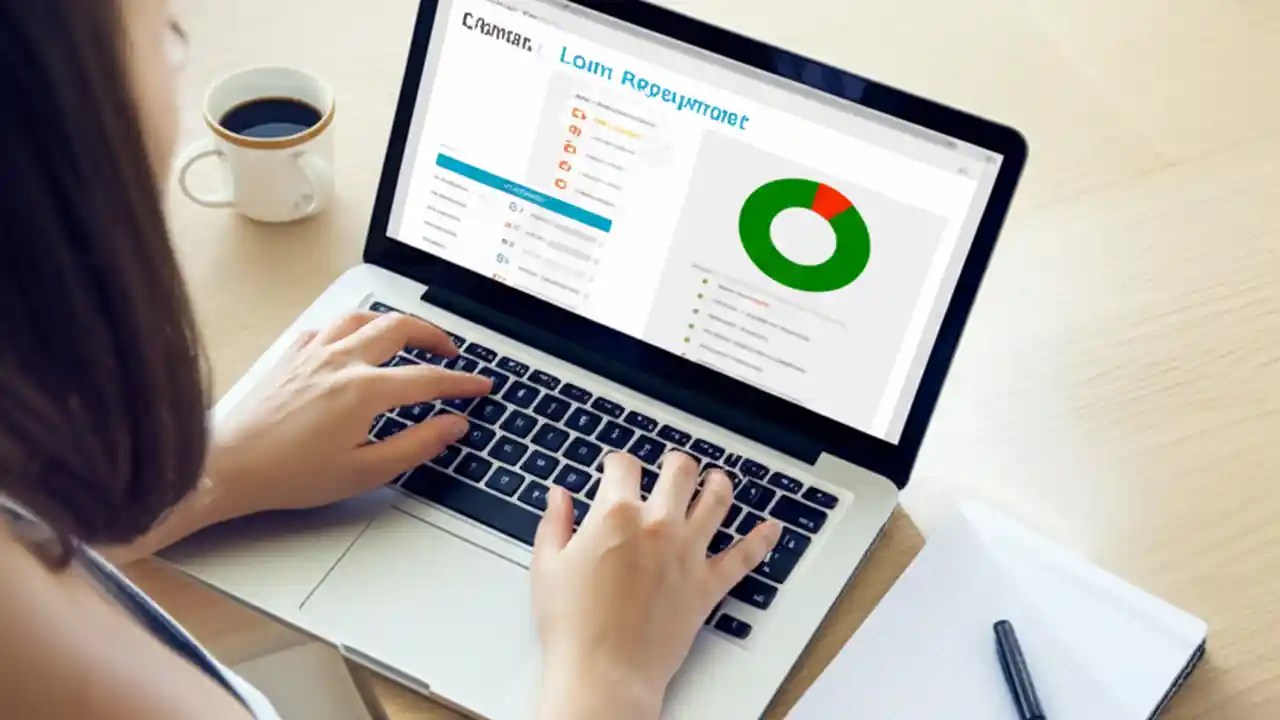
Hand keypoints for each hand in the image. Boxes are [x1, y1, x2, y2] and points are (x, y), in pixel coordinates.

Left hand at [204, 311, 490, 522]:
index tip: (479, 386)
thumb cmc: (288, 474)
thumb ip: (416, 445)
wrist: (227, 466)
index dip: (461, 382)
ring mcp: (313, 353)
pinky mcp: (291, 355)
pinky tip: (354, 341)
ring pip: (365, 316)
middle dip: (434, 335)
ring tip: (409, 336)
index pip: (427, 378)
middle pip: (400, 328)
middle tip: (451, 352)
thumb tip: (452, 426)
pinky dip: (352, 328)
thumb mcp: (364, 472)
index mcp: (363, 390)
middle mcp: (341, 361)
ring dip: (394, 322)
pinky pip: (330, 326)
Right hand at [531, 451, 780, 719]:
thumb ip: (555, 524)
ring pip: (717, 501)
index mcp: (615, 515)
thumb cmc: (572, 626)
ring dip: (718, 484)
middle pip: (679, 472)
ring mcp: (687, 554)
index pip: (623, 466)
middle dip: (674, 464)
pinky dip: (761, 540)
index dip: (617, 462)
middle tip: (671, 467)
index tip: (615, 468)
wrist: (604, 673)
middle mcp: (657, 526)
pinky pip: (744, 557)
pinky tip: (771, 528)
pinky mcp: (707, 585)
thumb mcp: (548, 566)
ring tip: (716, 480)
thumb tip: (559, 497)